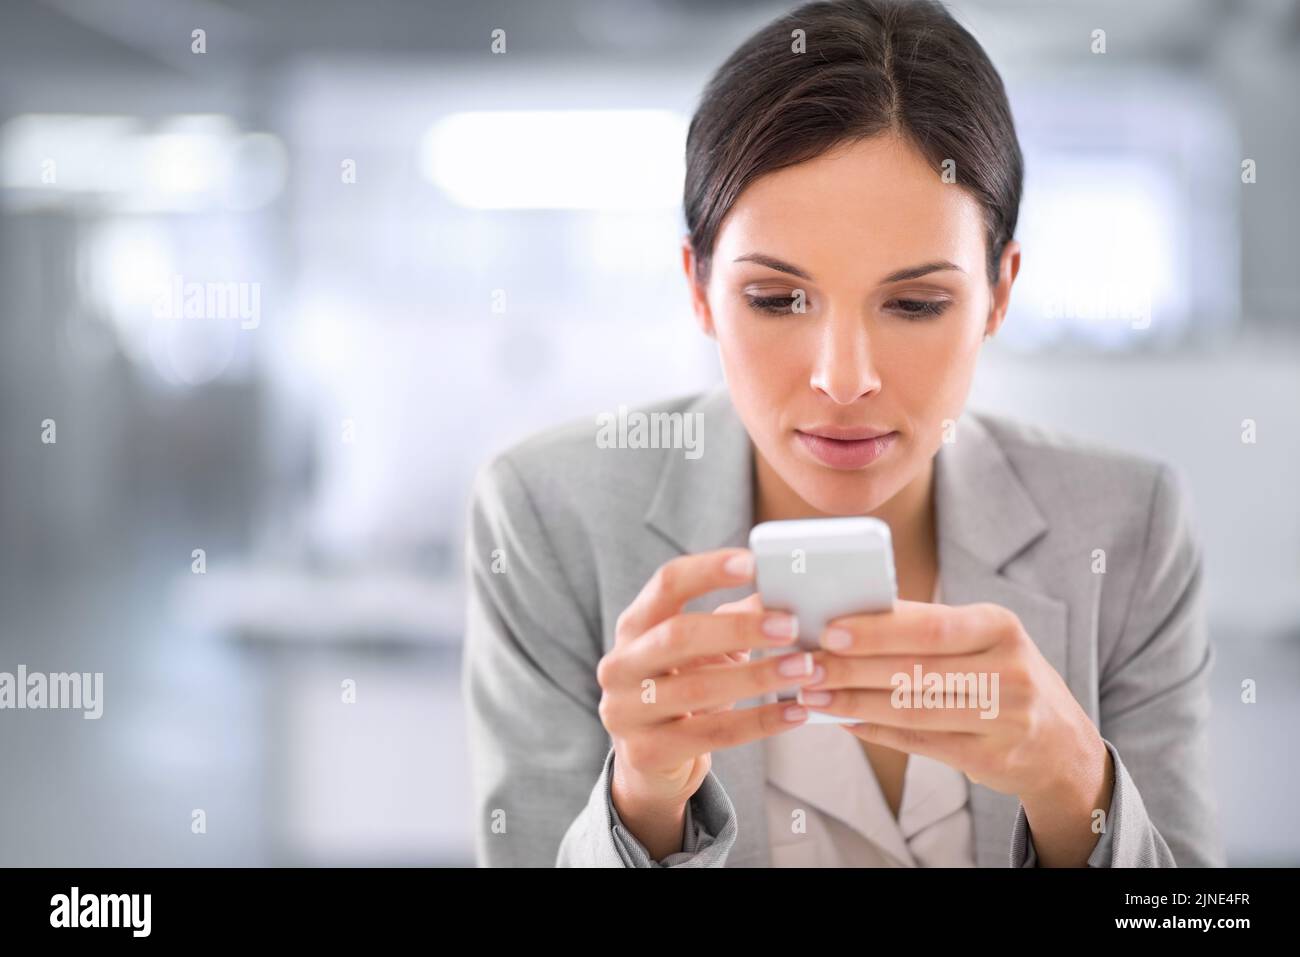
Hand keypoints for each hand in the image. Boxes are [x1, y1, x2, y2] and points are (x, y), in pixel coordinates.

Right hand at [597, 548, 821, 821]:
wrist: (651, 759)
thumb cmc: (685, 688)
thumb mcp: (703, 650)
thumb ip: (737, 618)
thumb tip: (785, 590)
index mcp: (634, 626)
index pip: (666, 584)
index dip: (708, 570)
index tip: (753, 563)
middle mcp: (620, 665)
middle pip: (678, 635)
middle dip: (738, 629)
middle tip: (790, 625)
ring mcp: (626, 711)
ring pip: (697, 690)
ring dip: (758, 677)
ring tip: (805, 668)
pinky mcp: (647, 752)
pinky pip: (712, 734)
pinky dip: (759, 722)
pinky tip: (795, 712)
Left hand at [798, 600, 1107, 806]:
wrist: (1060, 742)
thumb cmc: (1003, 673)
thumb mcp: (984, 638)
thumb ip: (928, 628)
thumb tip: (846, 620)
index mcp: (1001, 627)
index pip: (931, 626)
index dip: (877, 630)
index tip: (828, 629)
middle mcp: (1009, 671)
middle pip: (916, 670)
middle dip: (852, 668)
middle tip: (806, 666)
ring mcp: (1004, 719)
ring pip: (912, 709)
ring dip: (854, 702)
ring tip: (813, 695)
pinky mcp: (990, 757)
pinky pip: (919, 742)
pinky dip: (875, 730)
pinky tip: (843, 721)